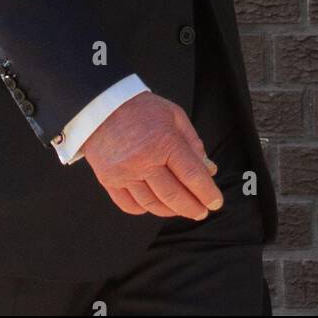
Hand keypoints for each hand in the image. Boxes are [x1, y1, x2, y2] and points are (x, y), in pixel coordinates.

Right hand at [81, 92, 221, 219]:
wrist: (101, 105)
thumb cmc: (141, 109)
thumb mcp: (174, 116)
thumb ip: (193, 144)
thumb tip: (209, 170)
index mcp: (164, 142)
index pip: (192, 176)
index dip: (207, 192)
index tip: (215, 202)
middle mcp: (143, 160)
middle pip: (174, 196)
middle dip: (193, 208)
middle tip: (202, 211)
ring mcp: (124, 173)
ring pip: (153, 205)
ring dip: (171, 211)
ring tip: (182, 209)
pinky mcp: (109, 180)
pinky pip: (130, 206)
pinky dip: (146, 209)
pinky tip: (155, 204)